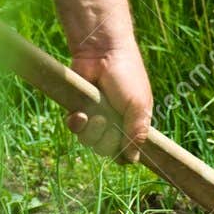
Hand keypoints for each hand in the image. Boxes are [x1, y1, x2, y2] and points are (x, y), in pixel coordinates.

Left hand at [67, 41, 152, 163]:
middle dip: (107, 139)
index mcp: (132, 123)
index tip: (122, 145)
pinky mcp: (78, 109)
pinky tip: (80, 114)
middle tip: (108, 119)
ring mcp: (95, 117)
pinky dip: (77, 124)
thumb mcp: (139, 106)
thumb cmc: (127, 76)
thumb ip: (137, 133)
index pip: (125, 152)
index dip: (122, 153)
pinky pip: (75, 128)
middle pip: (106, 150)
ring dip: (92, 130)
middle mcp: (113, 123)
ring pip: (89, 141)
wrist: (102, 53)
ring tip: (97, 114)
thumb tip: (133, 160)